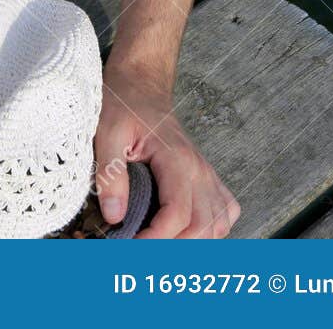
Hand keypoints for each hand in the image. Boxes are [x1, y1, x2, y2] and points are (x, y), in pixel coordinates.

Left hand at [95, 61, 239, 238]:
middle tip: (140, 251)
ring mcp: (206, 172)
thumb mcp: (106, 131)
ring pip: (220, 224)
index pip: (178, 215)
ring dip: (195, 243)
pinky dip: (211, 230)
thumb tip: (115, 218)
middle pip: (204, 227)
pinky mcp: (206, 175)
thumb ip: (110, 173)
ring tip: (161, 244)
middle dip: (173, 248)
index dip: (154, 240)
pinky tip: (185, 231)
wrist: (141, 81)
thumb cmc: (123, 103)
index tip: (127, 247)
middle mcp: (199, 168)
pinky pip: (225, 211)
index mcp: (176, 158)